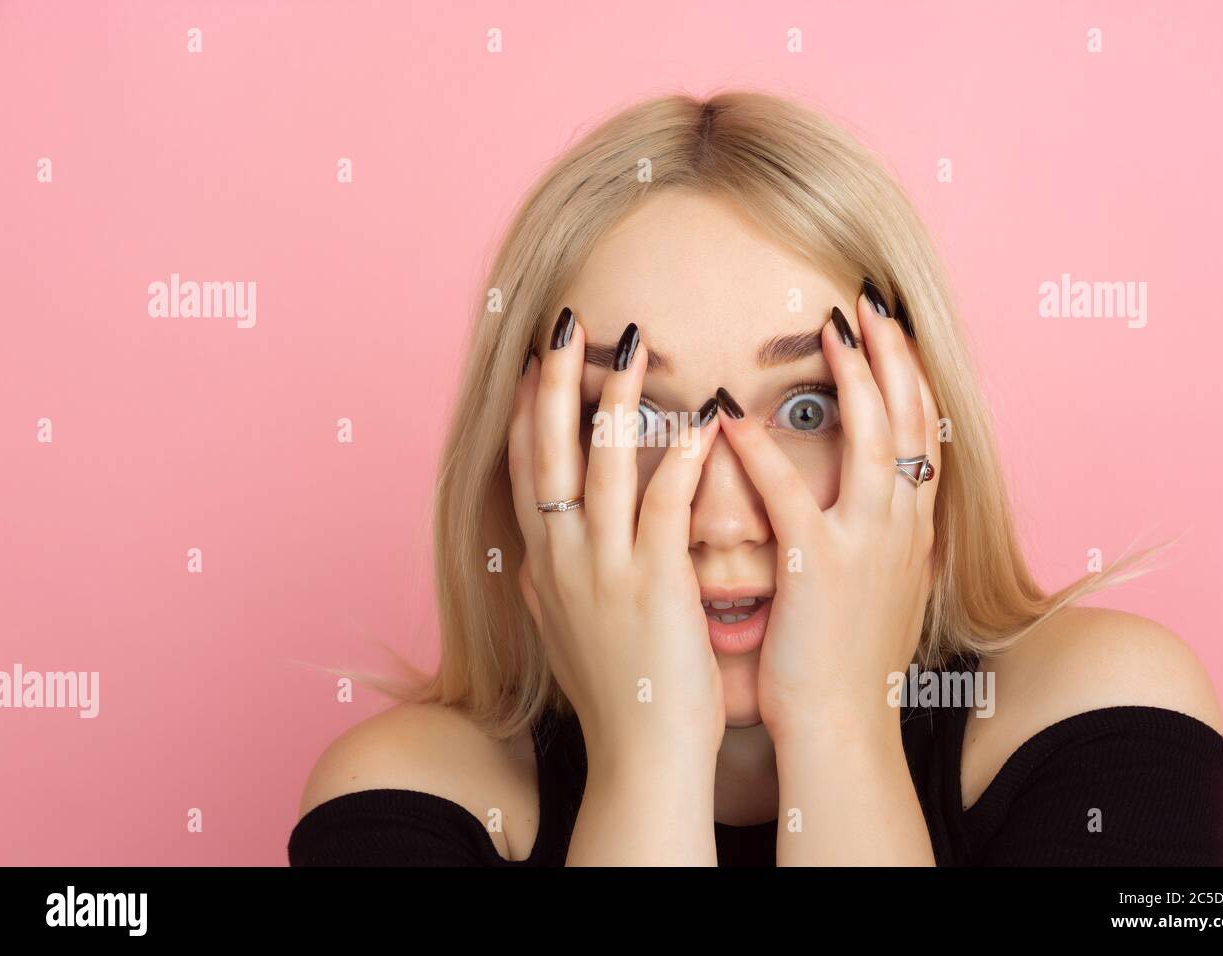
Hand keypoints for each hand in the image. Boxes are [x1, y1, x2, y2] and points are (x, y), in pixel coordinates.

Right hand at [508, 309, 726, 764]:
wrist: (641, 758)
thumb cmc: (615, 694)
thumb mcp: (564, 634)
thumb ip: (548, 586)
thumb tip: (529, 557)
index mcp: (543, 566)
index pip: (523, 468)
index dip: (525, 409)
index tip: (532, 361)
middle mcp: (562, 559)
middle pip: (546, 450)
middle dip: (554, 381)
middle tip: (567, 324)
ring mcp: (604, 570)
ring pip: (599, 463)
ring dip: (614, 398)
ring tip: (630, 345)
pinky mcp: (655, 584)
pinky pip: (663, 503)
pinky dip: (678, 454)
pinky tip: (699, 415)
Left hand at [716, 290, 941, 742]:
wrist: (845, 732)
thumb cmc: (844, 664)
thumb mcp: (875, 591)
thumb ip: (872, 538)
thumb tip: (862, 500)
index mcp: (911, 531)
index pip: (924, 433)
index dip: (910, 376)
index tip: (889, 330)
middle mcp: (902, 529)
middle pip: (913, 419)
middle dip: (893, 355)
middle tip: (868, 304)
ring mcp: (868, 547)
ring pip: (876, 439)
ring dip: (854, 377)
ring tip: (828, 327)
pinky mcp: (821, 570)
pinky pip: (792, 497)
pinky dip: (763, 453)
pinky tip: (733, 417)